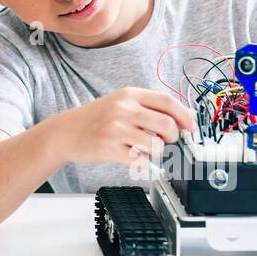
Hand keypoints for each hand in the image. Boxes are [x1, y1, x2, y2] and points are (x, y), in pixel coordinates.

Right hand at [54, 87, 196, 168]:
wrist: (65, 132)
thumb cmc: (96, 119)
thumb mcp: (119, 103)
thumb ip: (146, 108)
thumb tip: (181, 120)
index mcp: (129, 94)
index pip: (168, 101)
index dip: (185, 116)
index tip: (191, 127)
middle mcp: (124, 108)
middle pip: (167, 124)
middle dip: (173, 137)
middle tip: (167, 141)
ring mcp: (116, 128)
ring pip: (156, 145)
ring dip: (156, 151)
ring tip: (144, 148)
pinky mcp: (110, 148)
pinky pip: (139, 160)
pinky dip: (140, 161)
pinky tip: (130, 155)